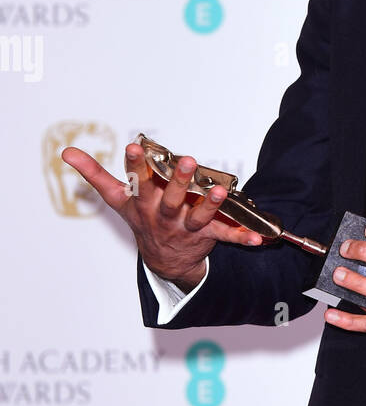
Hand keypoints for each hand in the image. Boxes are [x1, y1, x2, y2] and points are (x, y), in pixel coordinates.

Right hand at [60, 141, 263, 288]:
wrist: (163, 258)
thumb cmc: (142, 217)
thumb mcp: (117, 198)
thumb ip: (94, 174)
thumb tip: (65, 152)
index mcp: (142, 203)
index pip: (136, 181)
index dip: (136, 165)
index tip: (135, 147)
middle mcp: (163, 215)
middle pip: (169, 199)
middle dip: (177, 181)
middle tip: (188, 161)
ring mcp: (185, 228)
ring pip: (198, 217)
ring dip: (210, 204)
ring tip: (221, 190)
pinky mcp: (207, 237)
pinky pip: (226, 237)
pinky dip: (243, 237)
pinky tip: (259, 237)